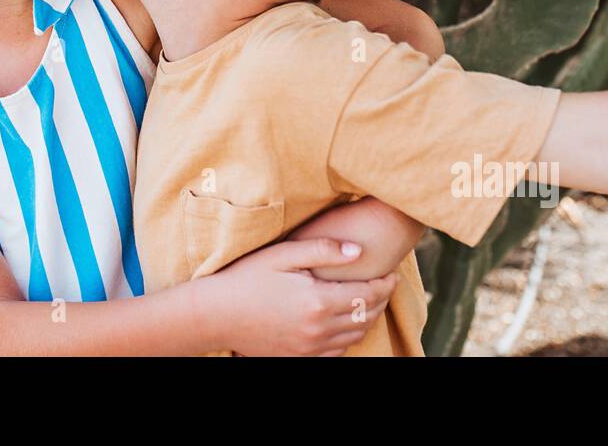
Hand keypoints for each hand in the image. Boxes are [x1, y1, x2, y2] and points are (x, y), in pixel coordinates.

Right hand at [200, 238, 397, 355]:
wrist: (217, 314)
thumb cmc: (248, 277)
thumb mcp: (283, 255)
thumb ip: (323, 250)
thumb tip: (358, 251)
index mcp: (319, 301)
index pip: (368, 294)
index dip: (385, 283)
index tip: (391, 272)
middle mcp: (319, 329)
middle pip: (367, 317)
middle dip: (381, 300)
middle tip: (384, 284)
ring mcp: (310, 348)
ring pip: (355, 337)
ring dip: (368, 319)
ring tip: (368, 301)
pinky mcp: (300, 358)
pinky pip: (337, 352)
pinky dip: (349, 337)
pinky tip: (344, 322)